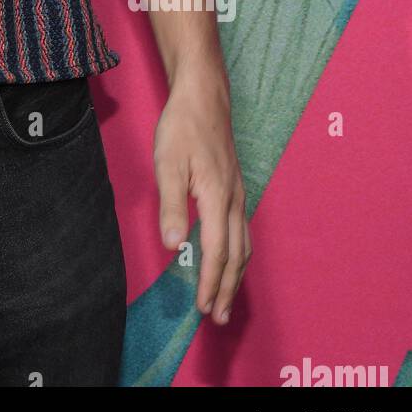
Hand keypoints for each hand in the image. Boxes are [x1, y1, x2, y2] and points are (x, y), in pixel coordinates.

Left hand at [154, 67, 251, 324]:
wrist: (203, 95)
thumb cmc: (182, 126)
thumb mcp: (167, 164)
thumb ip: (171, 206)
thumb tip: (175, 246)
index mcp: (217, 197)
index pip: (217, 252)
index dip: (211, 283)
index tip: (204, 308)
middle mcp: (234, 199)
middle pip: (236, 255)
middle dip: (228, 288)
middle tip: (219, 316)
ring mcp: (237, 193)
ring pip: (243, 244)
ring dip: (235, 274)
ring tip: (226, 297)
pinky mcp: (235, 186)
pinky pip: (241, 230)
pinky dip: (237, 253)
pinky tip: (229, 258)